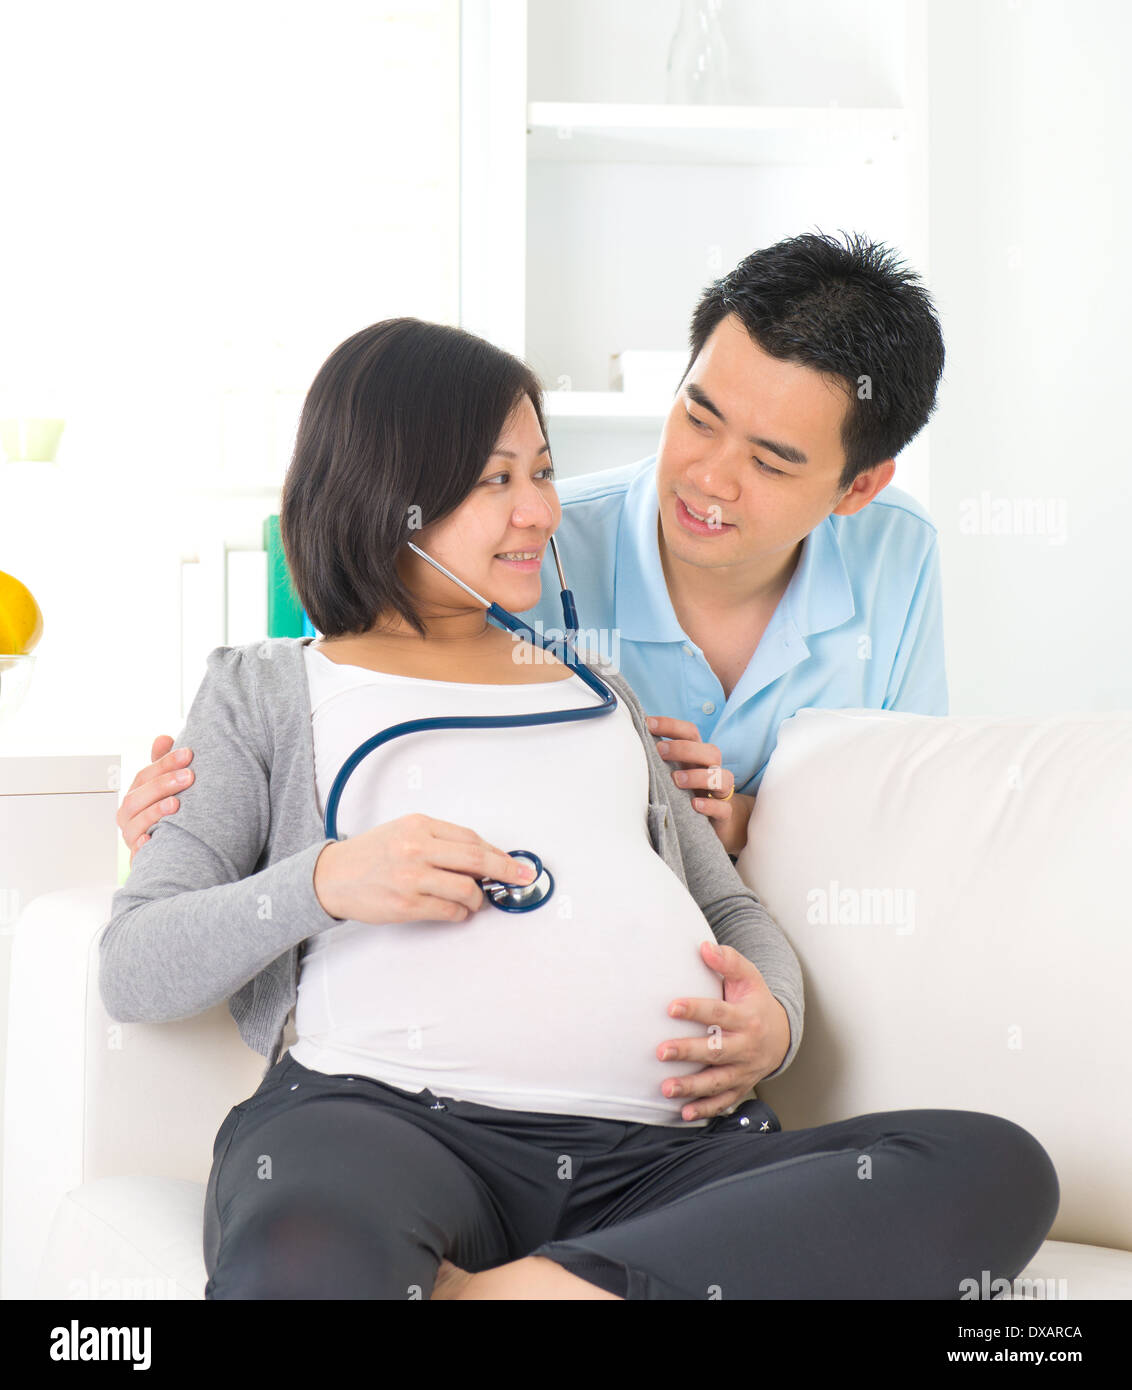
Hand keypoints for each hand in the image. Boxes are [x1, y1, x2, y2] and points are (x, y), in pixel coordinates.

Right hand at [118, 735, 194, 862]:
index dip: (165, 763)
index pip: (145, 776)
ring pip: (135, 824)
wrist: (172, 854)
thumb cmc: (170, 813)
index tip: (189, 753)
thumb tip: (164, 737)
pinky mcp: (139, 859)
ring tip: (176, 803)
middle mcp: (128, 816)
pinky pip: (136, 854)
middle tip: (189, 776)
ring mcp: (132, 838)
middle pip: (137, 798)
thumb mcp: (168, 787)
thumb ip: (164, 764)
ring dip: (155, 812)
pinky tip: (152, 839)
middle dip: (163, 785)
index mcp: (135, 795)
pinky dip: (143, 847)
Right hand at [313, 813, 538, 925]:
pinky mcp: (406, 905)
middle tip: (522, 878)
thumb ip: (441, 840)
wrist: (332, 876)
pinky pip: (449, 912)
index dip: (498, 853)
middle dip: (507, 871)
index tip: (515, 863)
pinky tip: (456, 910)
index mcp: (420, 826)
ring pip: (466, 890)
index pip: (471, 839)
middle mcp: (416, 848)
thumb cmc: (371, 854)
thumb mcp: (405, 831)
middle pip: (476, 860)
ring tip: (475, 899)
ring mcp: (412, 878)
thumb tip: (483, 856)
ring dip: (478, 898)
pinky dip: (460, 914)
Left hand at [646, 714, 753, 854]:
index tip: (648, 724)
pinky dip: (710, 805)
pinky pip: (723, 808)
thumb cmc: (687, 792)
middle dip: (685, 748)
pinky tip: (694, 805)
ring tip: (677, 779)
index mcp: (698, 757)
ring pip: (723, 777)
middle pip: (711, 751)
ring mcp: (720, 792)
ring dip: (699, 776)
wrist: (715, 822)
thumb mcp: (672, 772)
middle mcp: (712, 770)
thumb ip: (658, 758)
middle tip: (661, 751)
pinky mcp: (723, 814)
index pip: (691, 733)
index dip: (671, 725)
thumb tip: (628, 739)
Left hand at [657, 941, 790, 1121]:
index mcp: (747, 1018)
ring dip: (691, 1086)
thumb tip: (704, 947)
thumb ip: (728, 961)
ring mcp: (744, 1070)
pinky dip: (705, 1109)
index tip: (671, 1007)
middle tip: (661, 1051)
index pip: (719, 1013)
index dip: (695, 1009)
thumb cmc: (755, 1002)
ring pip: (717, 1081)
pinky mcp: (741, 1087)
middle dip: (688, 1051)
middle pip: (716, 1050)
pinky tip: (684, 1113)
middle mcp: (746, 1046)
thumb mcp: (748, 978)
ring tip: (666, 1088)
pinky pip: (723, 1102)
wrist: (782, 1035)